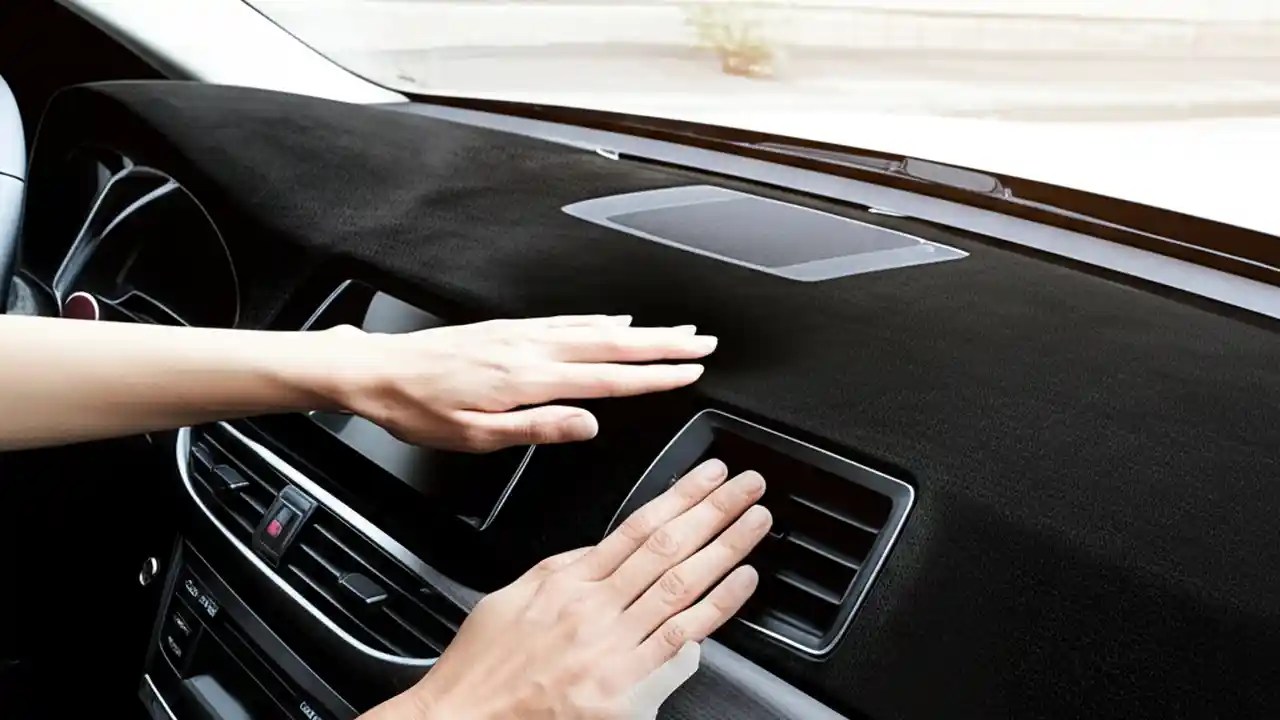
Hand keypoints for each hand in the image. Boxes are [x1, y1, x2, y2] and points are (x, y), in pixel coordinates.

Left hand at [310, 315, 716, 451]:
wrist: (376, 369)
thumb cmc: (417, 408)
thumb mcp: (474, 436)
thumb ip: (537, 427)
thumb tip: (589, 424)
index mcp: (526, 379)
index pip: (606, 379)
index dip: (653, 376)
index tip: (690, 371)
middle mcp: (529, 349)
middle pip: (611, 346)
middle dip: (662, 344)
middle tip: (703, 342)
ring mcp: (520, 335)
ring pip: (594, 330)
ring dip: (639, 331)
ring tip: (674, 331)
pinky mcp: (507, 330)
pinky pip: (566, 321)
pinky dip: (599, 322)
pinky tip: (613, 322)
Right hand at [362, 459, 771, 719]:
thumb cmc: (482, 672)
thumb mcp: (510, 600)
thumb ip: (561, 572)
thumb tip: (600, 553)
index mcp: (566, 583)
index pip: (637, 527)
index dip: (680, 497)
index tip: (709, 475)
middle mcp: (593, 611)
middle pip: (667, 548)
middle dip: (714, 510)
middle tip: (749, 486)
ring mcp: (613, 651)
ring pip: (681, 588)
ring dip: (726, 549)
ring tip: (755, 522)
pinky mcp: (625, 693)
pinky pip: (680, 643)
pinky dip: (715, 609)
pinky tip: (741, 584)